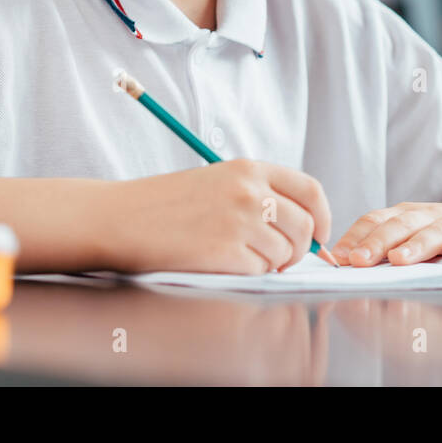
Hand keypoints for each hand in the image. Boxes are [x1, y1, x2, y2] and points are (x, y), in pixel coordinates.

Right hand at [101, 159, 332, 274]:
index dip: (322, 218)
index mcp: (249, 168)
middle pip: (303, 227)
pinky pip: (258, 272)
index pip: (310, 191)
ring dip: (267, 263)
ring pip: (283, 254)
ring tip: (234, 255)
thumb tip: (304, 230)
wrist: (119, 218)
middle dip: (296, 250)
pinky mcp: (226, 252)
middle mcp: (250, 191)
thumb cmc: (165, 205)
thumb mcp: (217, 181)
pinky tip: (219, 262)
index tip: (318, 236)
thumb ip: (259, 196)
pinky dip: (245, 274)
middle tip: (276, 258)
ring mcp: (239, 221)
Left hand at [330, 200, 441, 265]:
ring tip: (398, 260)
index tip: (338, 257)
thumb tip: (344, 263)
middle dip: (377, 242)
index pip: (375, 220)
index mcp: (405, 216)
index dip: (356, 237)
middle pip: (399, 225)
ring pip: (433, 232)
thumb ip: (383, 246)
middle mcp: (427, 217)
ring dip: (415, 245)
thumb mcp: (414, 234)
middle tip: (359, 260)